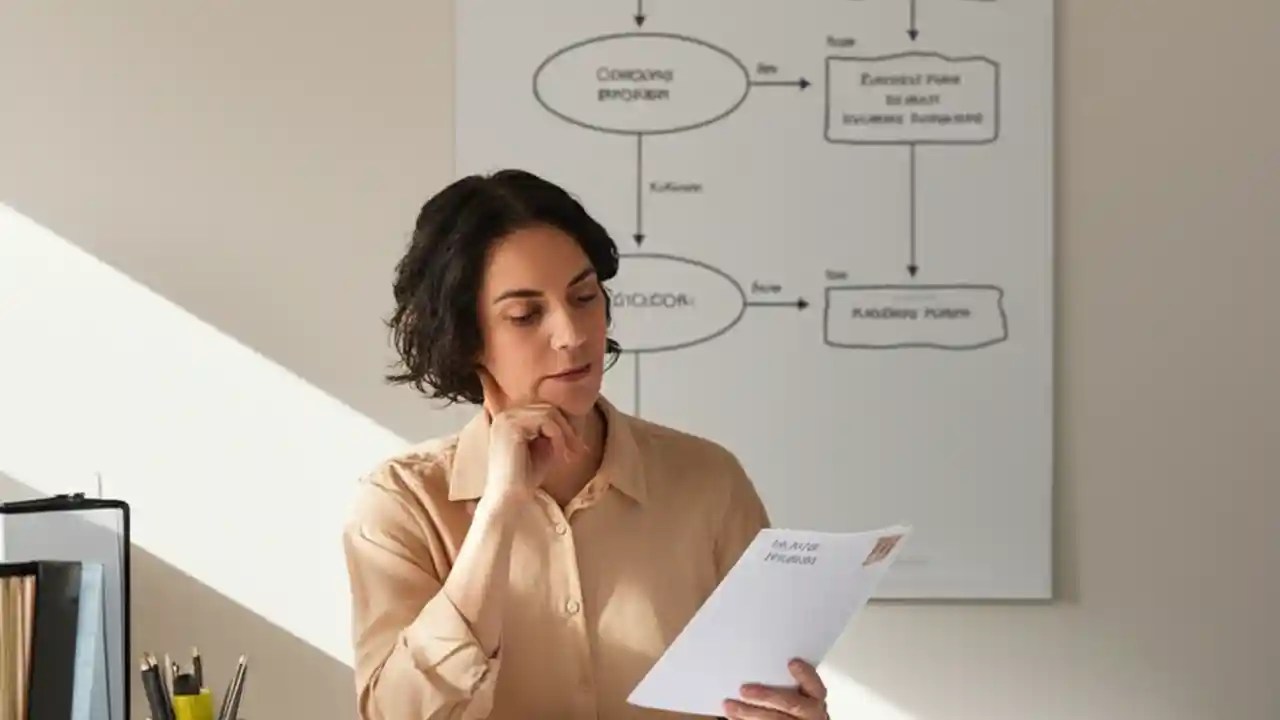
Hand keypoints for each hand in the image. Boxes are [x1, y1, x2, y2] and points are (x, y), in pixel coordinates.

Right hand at [476, 368, 586, 503]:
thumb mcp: (544, 447)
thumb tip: (568, 417)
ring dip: (565, 434)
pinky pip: (546, 420)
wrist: (511, 497)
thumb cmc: (526, 477)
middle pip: (547, 408)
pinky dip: (559, 436)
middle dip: (567, 428)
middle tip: (578, 449)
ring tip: (569, 453)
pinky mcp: (511, 426)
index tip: (576, 444)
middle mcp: (506, 415)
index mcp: (510, 419)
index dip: (563, 425)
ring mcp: (507, 418)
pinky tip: (560, 453)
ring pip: (549, 412)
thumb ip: (552, 430)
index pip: (543, 409)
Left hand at [722, 659, 828, 719]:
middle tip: (744, 690)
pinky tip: (734, 717)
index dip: (805, 675)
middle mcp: (811, 713)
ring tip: (730, 706)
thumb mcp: (797, 689)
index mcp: (814, 697)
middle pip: (791, 704)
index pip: (814, 685)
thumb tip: (759, 656)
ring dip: (749, 713)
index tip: (792, 663)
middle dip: (766, 696)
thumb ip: (785, 677)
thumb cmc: (792, 702)